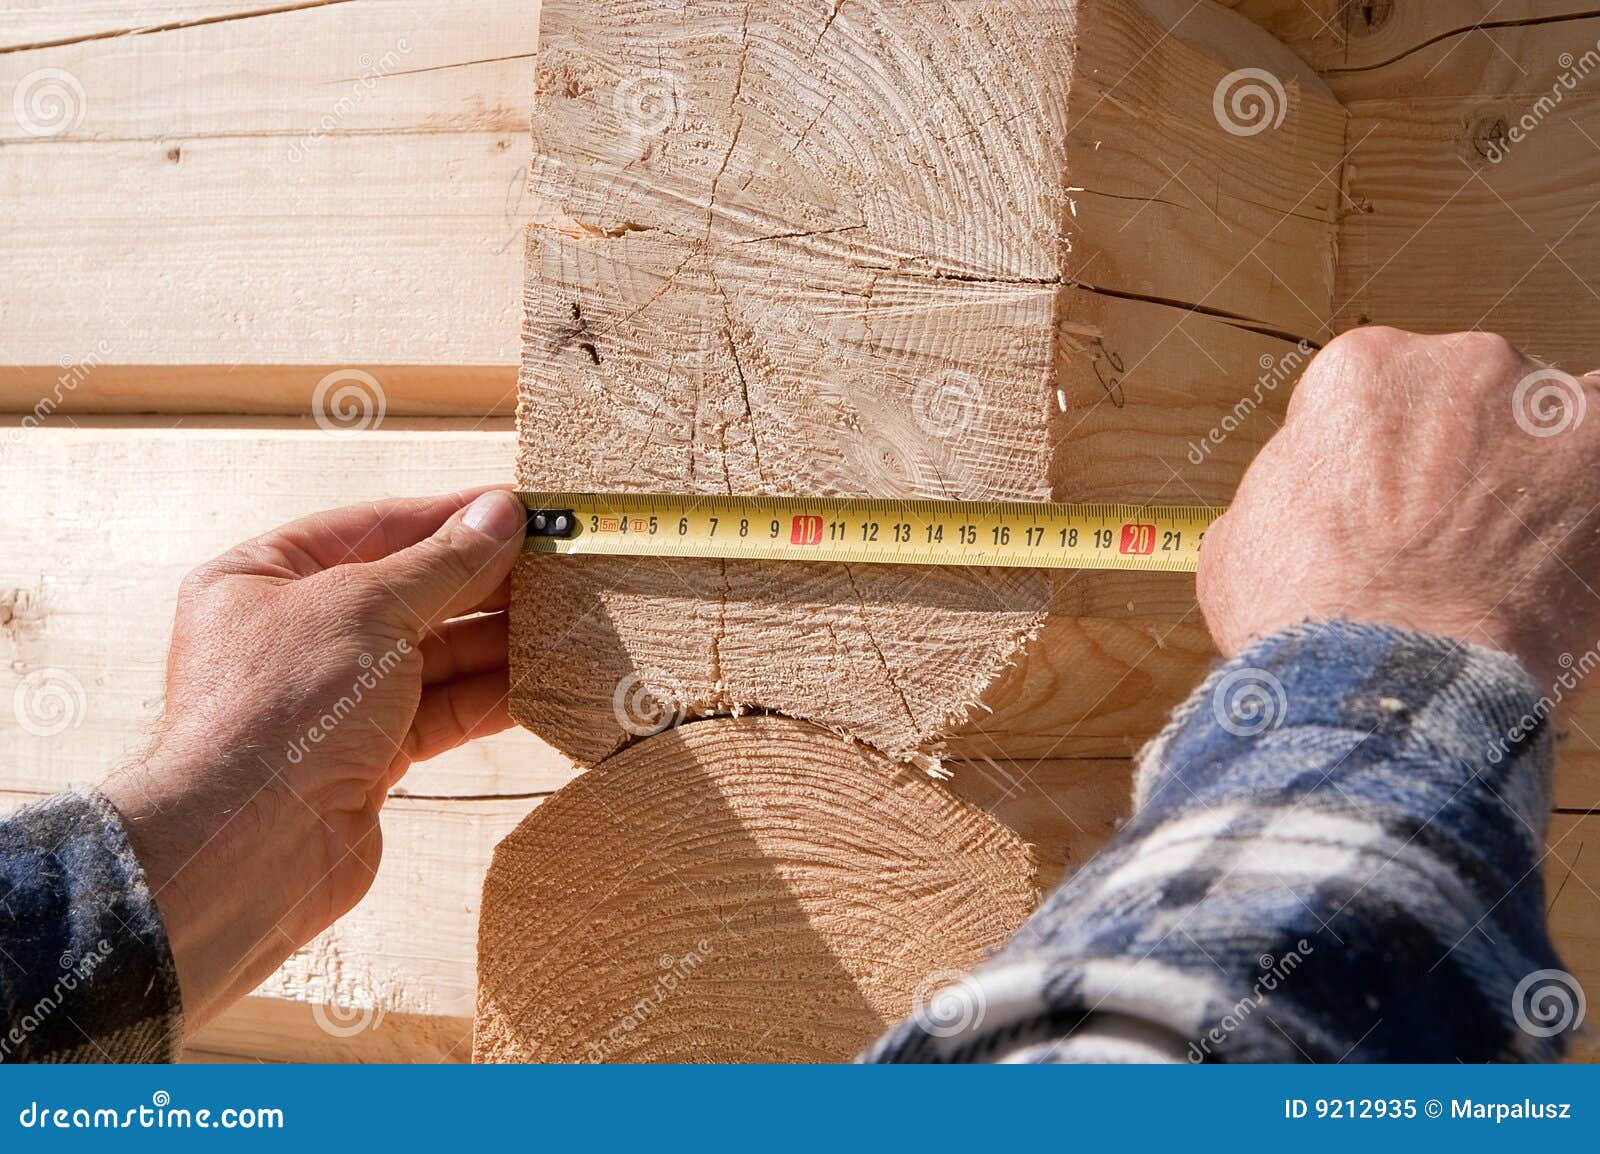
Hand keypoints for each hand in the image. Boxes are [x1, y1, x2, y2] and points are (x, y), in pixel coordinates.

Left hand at [101, 488, 526, 1030]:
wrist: (250, 850)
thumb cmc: (283, 709)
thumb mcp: (369, 610)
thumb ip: (443, 563)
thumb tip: (501, 513)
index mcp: (264, 577)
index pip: (373, 527)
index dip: (451, 516)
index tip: (520, 508)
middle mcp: (295, 634)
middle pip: (410, 592)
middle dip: (486, 582)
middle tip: (561, 565)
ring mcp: (333, 699)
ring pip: (433, 655)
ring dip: (500, 640)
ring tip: (568, 619)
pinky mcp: (368, 756)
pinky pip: (440, 710)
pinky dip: (491, 696)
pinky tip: (546, 679)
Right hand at [1199, 327, 1599, 689]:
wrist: (1386, 682)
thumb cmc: (1309, 615)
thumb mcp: (1241, 538)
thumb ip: (1288, 492)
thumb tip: (1306, 509)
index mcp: (1363, 370)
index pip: (1380, 391)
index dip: (1376, 455)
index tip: (1381, 502)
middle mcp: (1462, 367)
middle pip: (1468, 397)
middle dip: (1458, 457)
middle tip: (1443, 535)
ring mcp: (1549, 410)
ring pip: (1549, 425)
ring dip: (1532, 476)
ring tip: (1506, 555)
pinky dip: (1590, 511)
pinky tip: (1557, 561)